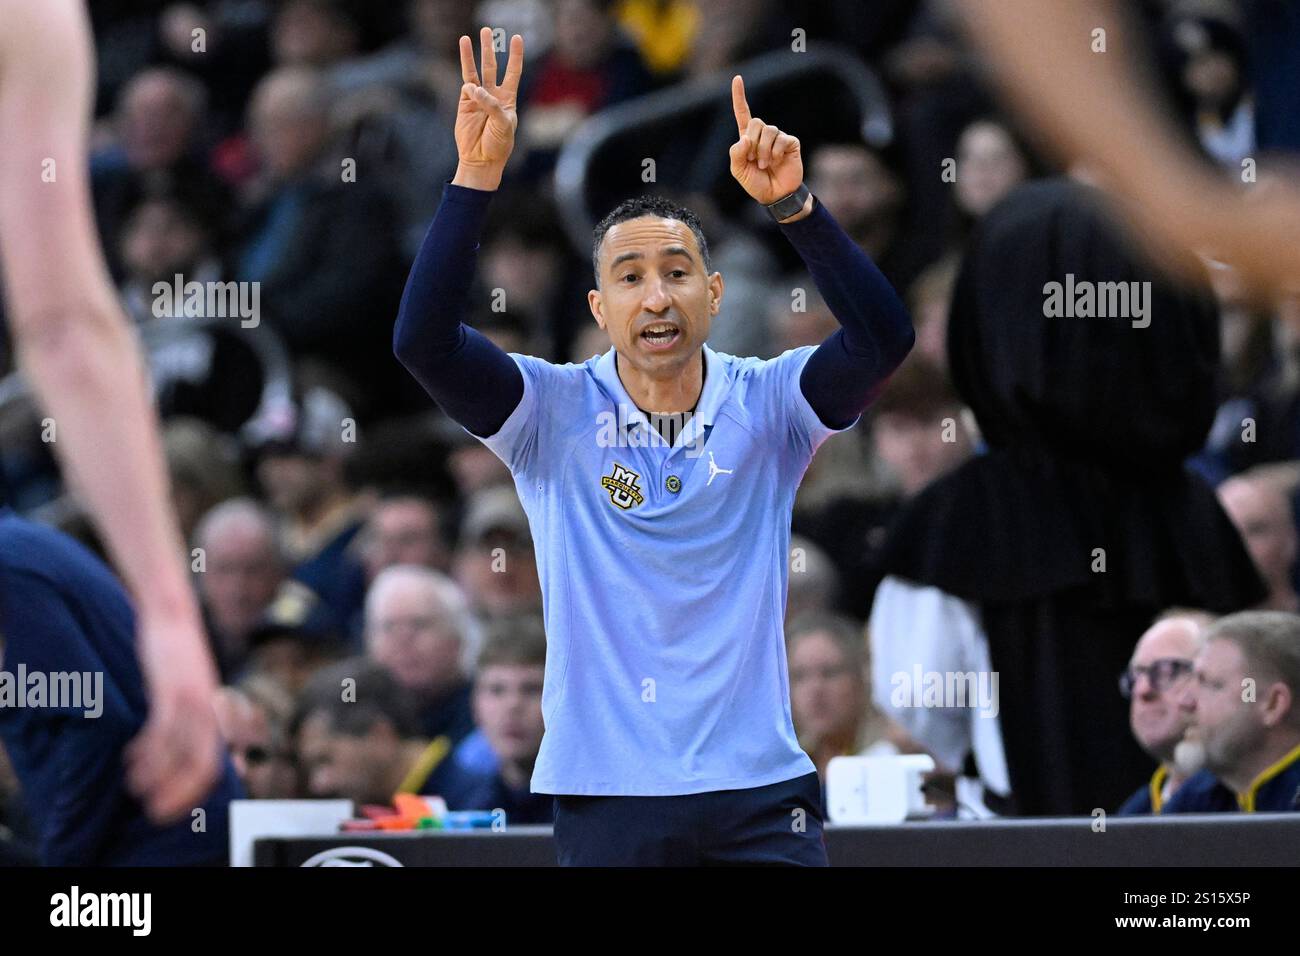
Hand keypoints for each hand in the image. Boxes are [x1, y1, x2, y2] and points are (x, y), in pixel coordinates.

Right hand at [125, 610, 222, 822]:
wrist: (172, 614)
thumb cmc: (178, 654)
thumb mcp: (192, 687)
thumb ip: (196, 715)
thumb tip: (194, 739)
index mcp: (215, 711)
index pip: (218, 762)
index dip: (198, 789)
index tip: (177, 804)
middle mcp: (209, 709)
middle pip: (205, 765)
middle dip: (181, 793)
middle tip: (157, 811)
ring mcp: (192, 699)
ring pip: (180, 752)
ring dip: (157, 775)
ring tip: (137, 788)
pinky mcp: (172, 689)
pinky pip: (161, 730)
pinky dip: (147, 751)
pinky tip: (131, 760)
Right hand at [453, 28, 523, 189]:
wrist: (481, 160)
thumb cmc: (498, 144)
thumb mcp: (503, 125)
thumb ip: (491, 105)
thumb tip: (473, 88)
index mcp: (508, 99)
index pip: (513, 72)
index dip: (515, 55)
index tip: (517, 38)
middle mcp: (493, 95)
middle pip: (491, 66)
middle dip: (489, 48)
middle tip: (488, 30)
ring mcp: (478, 98)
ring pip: (474, 72)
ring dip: (471, 55)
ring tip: (466, 37)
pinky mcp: (464, 104)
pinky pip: (466, 87)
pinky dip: (468, 84)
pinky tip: (472, 88)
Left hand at [728, 75, 804, 208]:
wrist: (776, 196)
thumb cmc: (756, 183)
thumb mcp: (739, 171)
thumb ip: (736, 154)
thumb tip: (744, 137)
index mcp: (748, 138)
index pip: (743, 113)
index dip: (739, 96)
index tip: (737, 78)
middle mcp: (763, 134)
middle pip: (755, 122)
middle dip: (752, 143)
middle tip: (754, 161)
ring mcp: (778, 137)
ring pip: (768, 131)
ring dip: (763, 151)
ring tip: (764, 165)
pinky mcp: (791, 143)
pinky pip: (781, 140)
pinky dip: (775, 153)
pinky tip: (776, 162)